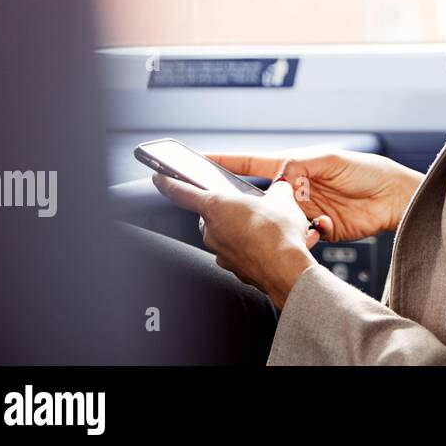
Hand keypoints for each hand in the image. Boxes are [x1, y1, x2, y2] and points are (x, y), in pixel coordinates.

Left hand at [152, 174, 317, 308]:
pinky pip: (234, 252)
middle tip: (245, 206)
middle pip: (209, 215)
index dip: (168, 182)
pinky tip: (265, 244)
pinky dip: (245, 247)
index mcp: (217, 205)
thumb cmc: (278, 233)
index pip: (181, 192)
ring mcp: (220, 251)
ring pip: (222, 235)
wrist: (286, 268)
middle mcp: (212, 230)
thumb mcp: (282, 200)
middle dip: (224, 210)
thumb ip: (276, 192)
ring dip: (236, 229)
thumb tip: (280, 189)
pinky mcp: (231, 267)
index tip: (159, 177)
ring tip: (263, 226)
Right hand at [205, 149, 423, 241]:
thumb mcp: (333, 160)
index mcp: (298, 166)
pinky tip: (320, 228)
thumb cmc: (370, 171)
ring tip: (301, 217)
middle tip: (244, 208)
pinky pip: (299, 236)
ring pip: (278, 220)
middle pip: (262, 197)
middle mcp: (297, 190)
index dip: (229, 163)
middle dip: (251, 203)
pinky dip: (304, 235)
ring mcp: (305, 212)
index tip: (203, 162)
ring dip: (281, 222)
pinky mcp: (317, 231)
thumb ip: (303, 164)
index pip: (255, 164)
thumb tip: (280, 173)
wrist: (396, 198)